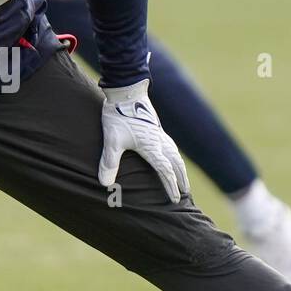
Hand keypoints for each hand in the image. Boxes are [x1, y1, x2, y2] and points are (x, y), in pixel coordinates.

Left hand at [97, 79, 189, 202]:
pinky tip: (171, 153)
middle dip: (181, 179)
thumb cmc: (118, 115)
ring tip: (183, 177)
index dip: (170, 186)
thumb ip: (109, 162)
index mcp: (152, 147)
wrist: (125, 91)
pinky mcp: (155, 127)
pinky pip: (170, 144)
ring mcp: (158, 133)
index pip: (165, 170)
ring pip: (175, 153)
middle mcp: (159, 141)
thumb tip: (104, 184)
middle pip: (176, 163)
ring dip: (180, 167)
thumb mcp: (112, 140)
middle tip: (186, 193)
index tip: (175, 199)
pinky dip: (175, 154)